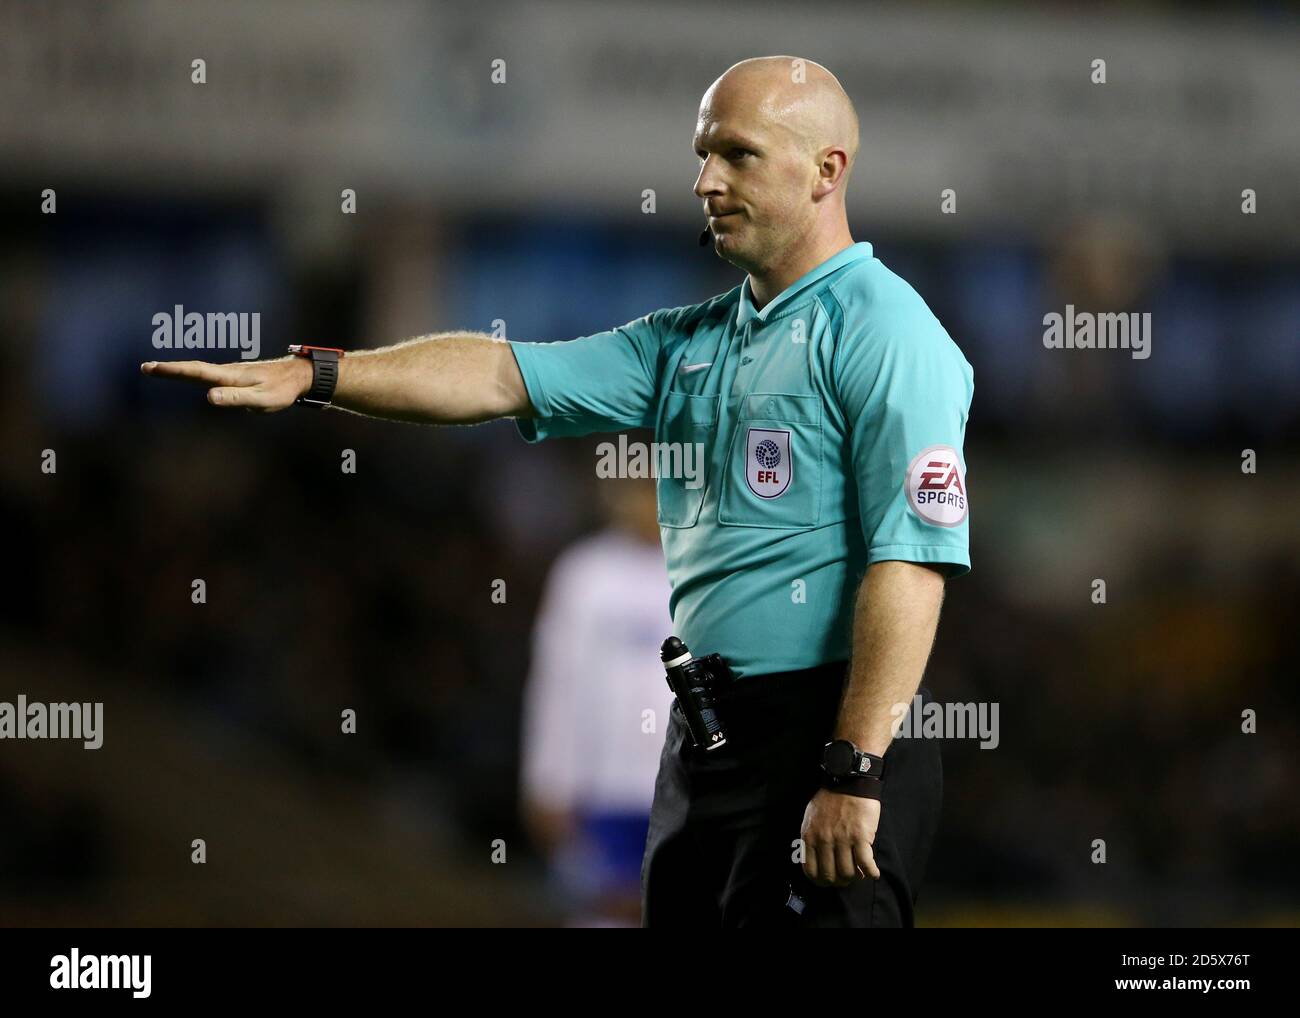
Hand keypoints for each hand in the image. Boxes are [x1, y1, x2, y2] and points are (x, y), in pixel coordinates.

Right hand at [140, 357, 312, 411]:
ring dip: (178, 369)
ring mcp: (231, 372)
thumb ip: (236, 398)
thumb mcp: (261, 400)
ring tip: (157, 369)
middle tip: (144, 367)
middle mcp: (227, 371)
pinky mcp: (236, 377)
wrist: (298, 375)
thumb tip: (209, 397)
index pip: (196, 373)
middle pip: (193, 369)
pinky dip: (192, 372)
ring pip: (200, 370)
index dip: (173, 371)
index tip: (150, 367)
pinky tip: (188, 374)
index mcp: (229, 376)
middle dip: (169, 369)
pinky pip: (209, 374)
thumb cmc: (281, 390)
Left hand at [800, 786, 880, 886]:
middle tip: (846, 880)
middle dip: (838, 882)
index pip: (810, 871)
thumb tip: (813, 858)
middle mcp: (824, 840)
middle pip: (830, 875)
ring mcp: (843, 839)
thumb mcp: (811, 817)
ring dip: (855, 878)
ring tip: (859, 874)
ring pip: (848, 872)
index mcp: (809, 836)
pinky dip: (871, 873)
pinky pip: (866, 864)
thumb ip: (810, 838)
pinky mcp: (861, 837)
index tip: (828, 881)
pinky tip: (874, 873)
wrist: (849, 781)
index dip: (820, 881)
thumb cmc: (830, 798)